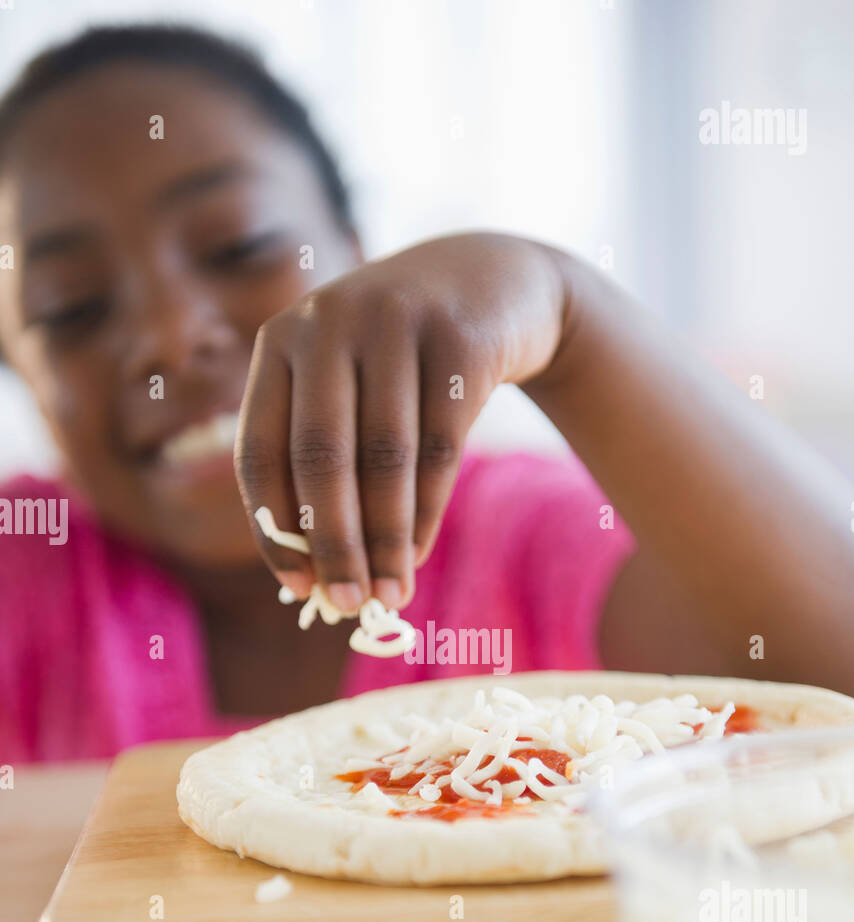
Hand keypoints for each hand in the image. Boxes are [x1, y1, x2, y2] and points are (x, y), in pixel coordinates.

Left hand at [235, 232, 564, 611]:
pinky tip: (416, 554)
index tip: (296, 588)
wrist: (492, 282)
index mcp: (279, 342)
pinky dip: (427, 511)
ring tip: (390, 596)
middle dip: (334, 542)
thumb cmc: (400, 363)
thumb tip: (316, 575)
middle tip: (348, 606)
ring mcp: (394, 324)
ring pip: (385, 457)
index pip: (260, 450)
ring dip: (386, 540)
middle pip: (321, 456)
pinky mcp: (458, 339)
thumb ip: (323, 463)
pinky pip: (440, 446)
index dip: (274, 527)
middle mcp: (327, 324)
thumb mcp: (347, 388)